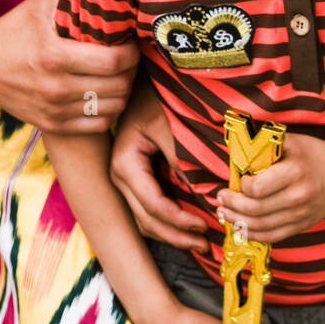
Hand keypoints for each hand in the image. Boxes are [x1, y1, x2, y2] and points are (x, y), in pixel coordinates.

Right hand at [0, 0, 137, 131]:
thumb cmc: (12, 29)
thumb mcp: (41, 5)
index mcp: (54, 55)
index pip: (114, 61)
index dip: (132, 51)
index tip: (131, 41)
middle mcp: (55, 87)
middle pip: (119, 86)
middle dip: (132, 69)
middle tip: (130, 57)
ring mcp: (53, 110)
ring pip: (113, 107)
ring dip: (124, 90)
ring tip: (120, 74)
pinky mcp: (51, 125)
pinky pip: (98, 125)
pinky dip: (109, 109)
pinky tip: (104, 93)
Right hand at [111, 78, 208, 251]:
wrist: (144, 79)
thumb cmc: (157, 97)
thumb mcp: (172, 127)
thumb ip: (184, 162)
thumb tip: (205, 199)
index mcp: (125, 164)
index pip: (153, 206)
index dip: (179, 221)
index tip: (206, 225)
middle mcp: (119, 175)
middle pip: (146, 220)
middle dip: (176, 235)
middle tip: (206, 243)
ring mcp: (124, 178)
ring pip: (144, 219)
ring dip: (171, 232)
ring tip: (199, 239)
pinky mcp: (134, 177)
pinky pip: (147, 208)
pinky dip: (167, 220)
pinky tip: (188, 223)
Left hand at [216, 132, 324, 243]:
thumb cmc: (314, 153)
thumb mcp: (292, 141)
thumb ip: (266, 146)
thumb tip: (236, 153)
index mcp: (295, 172)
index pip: (258, 188)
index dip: (241, 186)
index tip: (237, 179)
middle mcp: (299, 197)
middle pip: (256, 210)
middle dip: (232, 206)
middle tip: (220, 198)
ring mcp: (301, 215)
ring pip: (261, 227)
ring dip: (237, 222)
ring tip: (224, 213)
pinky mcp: (302, 226)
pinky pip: (273, 237)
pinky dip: (253, 234)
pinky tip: (240, 227)